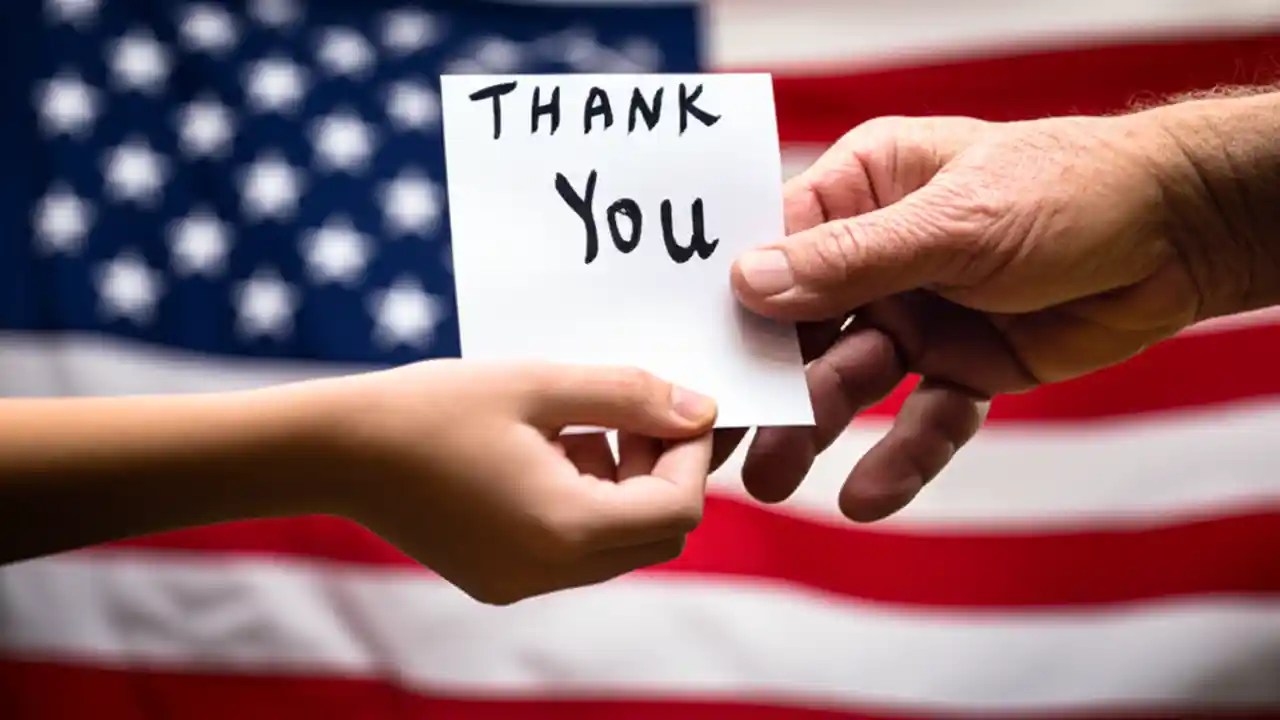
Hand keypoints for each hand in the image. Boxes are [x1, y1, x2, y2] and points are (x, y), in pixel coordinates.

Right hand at [314, 360, 716, 604]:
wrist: (335, 451)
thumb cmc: (431, 408)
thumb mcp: (540, 385)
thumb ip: (629, 395)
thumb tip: (701, 410)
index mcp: (565, 528)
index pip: (679, 507)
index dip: (692, 453)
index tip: (678, 403)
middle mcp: (549, 572)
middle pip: (657, 535)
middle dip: (662, 471)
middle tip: (633, 414)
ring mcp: (522, 583)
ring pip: (618, 544)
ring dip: (624, 486)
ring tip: (579, 426)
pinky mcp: (499, 579)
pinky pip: (574, 550)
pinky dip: (585, 504)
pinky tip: (546, 453)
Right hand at [719, 106, 1266, 520]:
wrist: (1183, 234)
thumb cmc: (1068, 191)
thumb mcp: (951, 222)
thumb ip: (850, 260)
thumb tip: (747, 282)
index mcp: (866, 190)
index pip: (779, 248)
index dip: (735, 303)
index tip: (691, 356)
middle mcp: (882, 254)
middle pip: (806, 325)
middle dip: (769, 383)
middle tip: (721, 441)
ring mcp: (922, 314)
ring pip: (853, 379)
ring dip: (815, 427)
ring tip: (773, 480)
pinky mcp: (965, 367)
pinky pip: (924, 418)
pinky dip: (900, 459)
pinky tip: (866, 500)